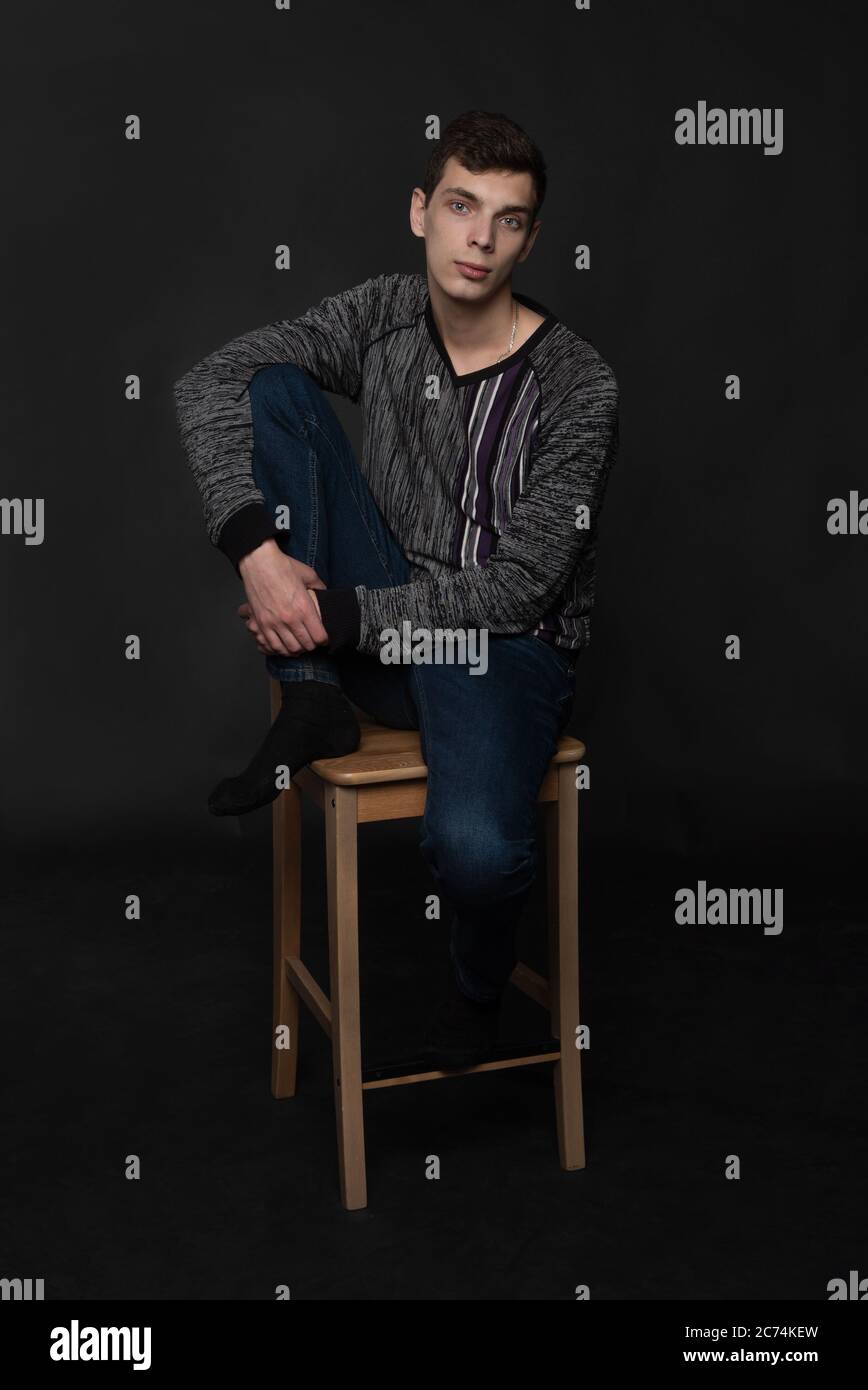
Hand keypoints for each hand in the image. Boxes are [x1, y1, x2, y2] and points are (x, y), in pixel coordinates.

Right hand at [236, 539, 328, 654]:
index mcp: (304, 608)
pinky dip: (280, 649)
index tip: (323, 637)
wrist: (259, 562)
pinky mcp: (261, 623)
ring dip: (296, 650)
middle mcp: (290, 618)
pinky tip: (283, 645)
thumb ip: (320, 587)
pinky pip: (272, 645)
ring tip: (298, 645)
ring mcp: (274, 622)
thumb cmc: (283, 566)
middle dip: (311, 646)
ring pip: (289, 649)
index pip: (319, 636)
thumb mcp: (309, 575)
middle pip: (306, 645)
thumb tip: (325, 594)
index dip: (323, 639)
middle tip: (311, 642)